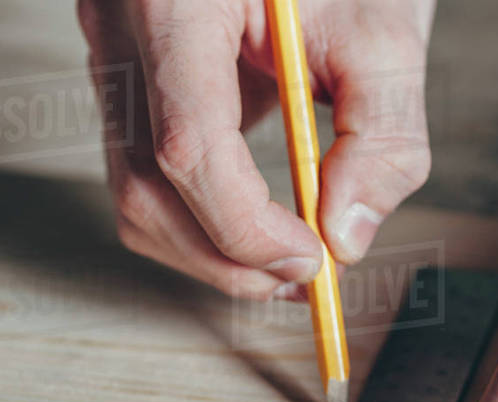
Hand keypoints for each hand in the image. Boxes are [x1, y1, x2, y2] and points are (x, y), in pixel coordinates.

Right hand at [78, 0, 434, 299]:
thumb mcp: (385, 30)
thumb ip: (383, 136)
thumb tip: (347, 238)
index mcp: (175, 1)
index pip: (187, 145)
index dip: (245, 227)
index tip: (311, 259)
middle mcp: (122, 27)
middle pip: (143, 185)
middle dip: (224, 257)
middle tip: (304, 279)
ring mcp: (112, 50)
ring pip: (133, 189)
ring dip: (210, 247)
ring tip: (288, 255)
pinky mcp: (128, 73)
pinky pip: (144, 167)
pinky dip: (202, 214)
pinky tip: (262, 216)